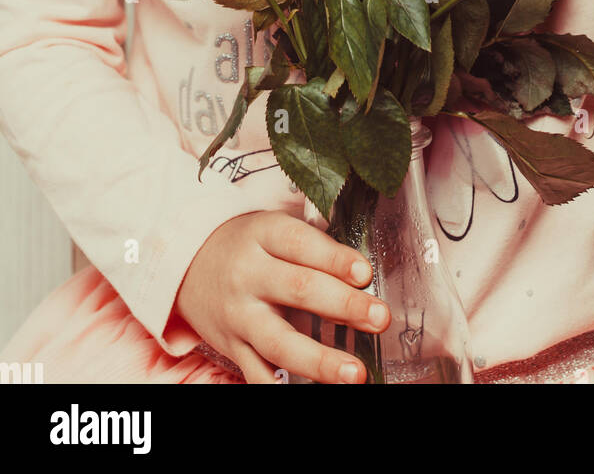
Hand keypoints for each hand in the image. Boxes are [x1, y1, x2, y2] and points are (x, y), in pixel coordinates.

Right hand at [175, 210, 390, 384]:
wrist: (187, 264)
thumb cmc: (246, 245)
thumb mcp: (273, 230)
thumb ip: (314, 248)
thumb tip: (362, 277)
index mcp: (262, 235)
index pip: (300, 243)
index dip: (334, 259)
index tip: (365, 273)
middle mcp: (248, 275)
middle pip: (298, 290)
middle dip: (343, 306)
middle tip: (379, 318)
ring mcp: (238, 316)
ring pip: (279, 342)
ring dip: (320, 361)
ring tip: (354, 373)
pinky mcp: (232, 348)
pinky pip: (258, 374)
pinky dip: (282, 387)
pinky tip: (312, 390)